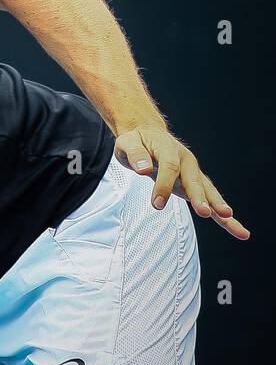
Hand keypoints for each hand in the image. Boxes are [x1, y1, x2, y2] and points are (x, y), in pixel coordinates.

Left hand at [114, 127, 248, 238]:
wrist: (148, 135)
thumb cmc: (136, 141)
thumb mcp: (127, 142)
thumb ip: (135, 154)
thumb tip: (142, 169)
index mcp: (169, 148)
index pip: (169, 166)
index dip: (164, 185)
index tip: (157, 203)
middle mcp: (186, 161)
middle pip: (194, 180)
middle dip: (199, 196)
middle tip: (204, 212)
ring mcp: (193, 173)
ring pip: (208, 191)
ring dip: (218, 205)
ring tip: (230, 219)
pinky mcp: (195, 185)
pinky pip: (210, 200)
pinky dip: (223, 216)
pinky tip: (237, 230)